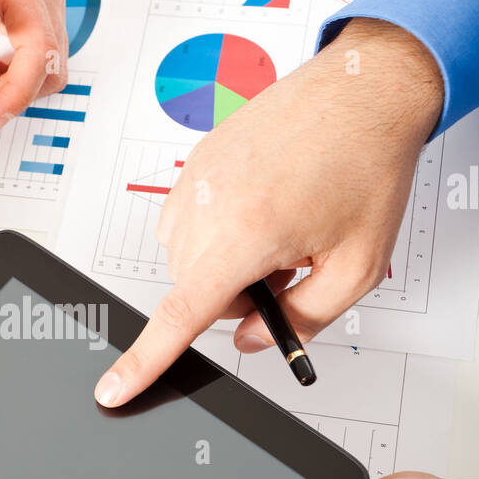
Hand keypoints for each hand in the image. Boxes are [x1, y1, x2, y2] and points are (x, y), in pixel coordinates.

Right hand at [94, 19, 443, 407]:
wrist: (362, 90)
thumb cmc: (364, 163)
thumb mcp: (357, 265)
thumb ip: (305, 318)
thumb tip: (256, 338)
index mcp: (245, 233)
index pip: (180, 315)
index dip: (143, 361)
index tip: (113, 389)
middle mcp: (208, 204)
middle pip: (194, 290)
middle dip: (239, 293)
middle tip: (290, 263)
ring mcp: (196, 179)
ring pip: (188, 258)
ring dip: (228, 260)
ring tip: (281, 226)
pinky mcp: (195, 161)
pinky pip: (188, 221)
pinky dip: (221, 228)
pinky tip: (265, 204)